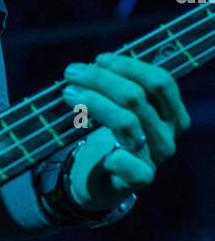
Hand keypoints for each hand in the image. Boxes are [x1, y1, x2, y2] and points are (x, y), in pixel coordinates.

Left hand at [61, 53, 190, 211]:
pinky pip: (123, 160)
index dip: (129, 67)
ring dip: (92, 101)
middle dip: (100, 79)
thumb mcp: (121, 110)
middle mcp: (168, 135)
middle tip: (72, 72)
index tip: (99, 60)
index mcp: (172, 114)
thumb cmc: (111, 138)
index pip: (160, 82)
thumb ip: (118, 89)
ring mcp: (154, 157)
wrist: (102, 180)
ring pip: (125, 120)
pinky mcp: (139, 178)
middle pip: (137, 97)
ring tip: (68, 92)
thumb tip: (94, 65)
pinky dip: (105, 147)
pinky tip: (86, 139)